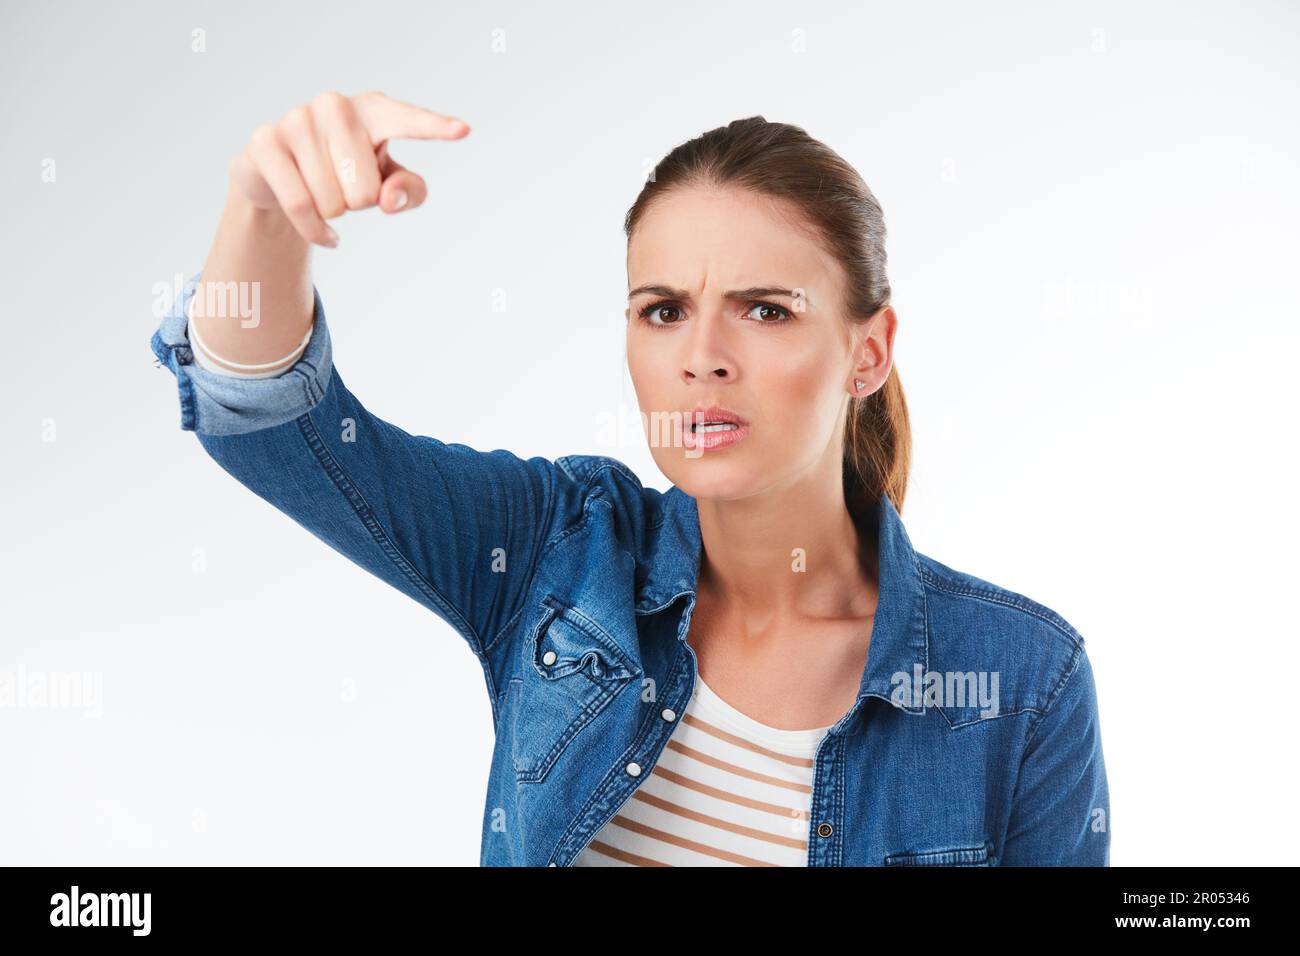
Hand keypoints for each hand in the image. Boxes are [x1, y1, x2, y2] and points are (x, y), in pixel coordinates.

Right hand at [228, 90, 469, 246]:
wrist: (280, 175)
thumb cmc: (347, 172)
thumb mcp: (388, 184)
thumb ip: (409, 191)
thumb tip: (389, 200)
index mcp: (374, 110)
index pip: (408, 121)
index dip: (434, 128)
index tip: (463, 131)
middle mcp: (335, 105)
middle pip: (366, 193)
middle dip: (359, 205)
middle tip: (345, 187)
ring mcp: (297, 119)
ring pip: (333, 202)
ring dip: (333, 212)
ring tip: (323, 191)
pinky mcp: (266, 142)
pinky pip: (301, 205)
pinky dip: (315, 230)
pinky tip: (325, 233)